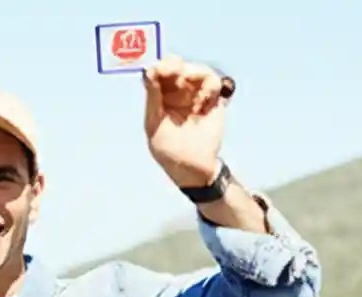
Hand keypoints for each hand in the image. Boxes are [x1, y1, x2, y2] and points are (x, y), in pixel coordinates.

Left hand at [143, 55, 227, 187]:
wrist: (194, 167)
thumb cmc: (169, 150)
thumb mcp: (154, 124)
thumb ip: (152, 98)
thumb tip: (148, 71)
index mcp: (158, 96)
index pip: (156, 72)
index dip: (158, 67)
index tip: (158, 70)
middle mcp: (176, 91)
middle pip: (176, 64)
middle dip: (175, 64)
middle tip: (176, 72)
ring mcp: (195, 93)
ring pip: (196, 69)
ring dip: (195, 75)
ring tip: (194, 99)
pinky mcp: (213, 99)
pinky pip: (213, 81)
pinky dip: (209, 86)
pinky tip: (203, 104)